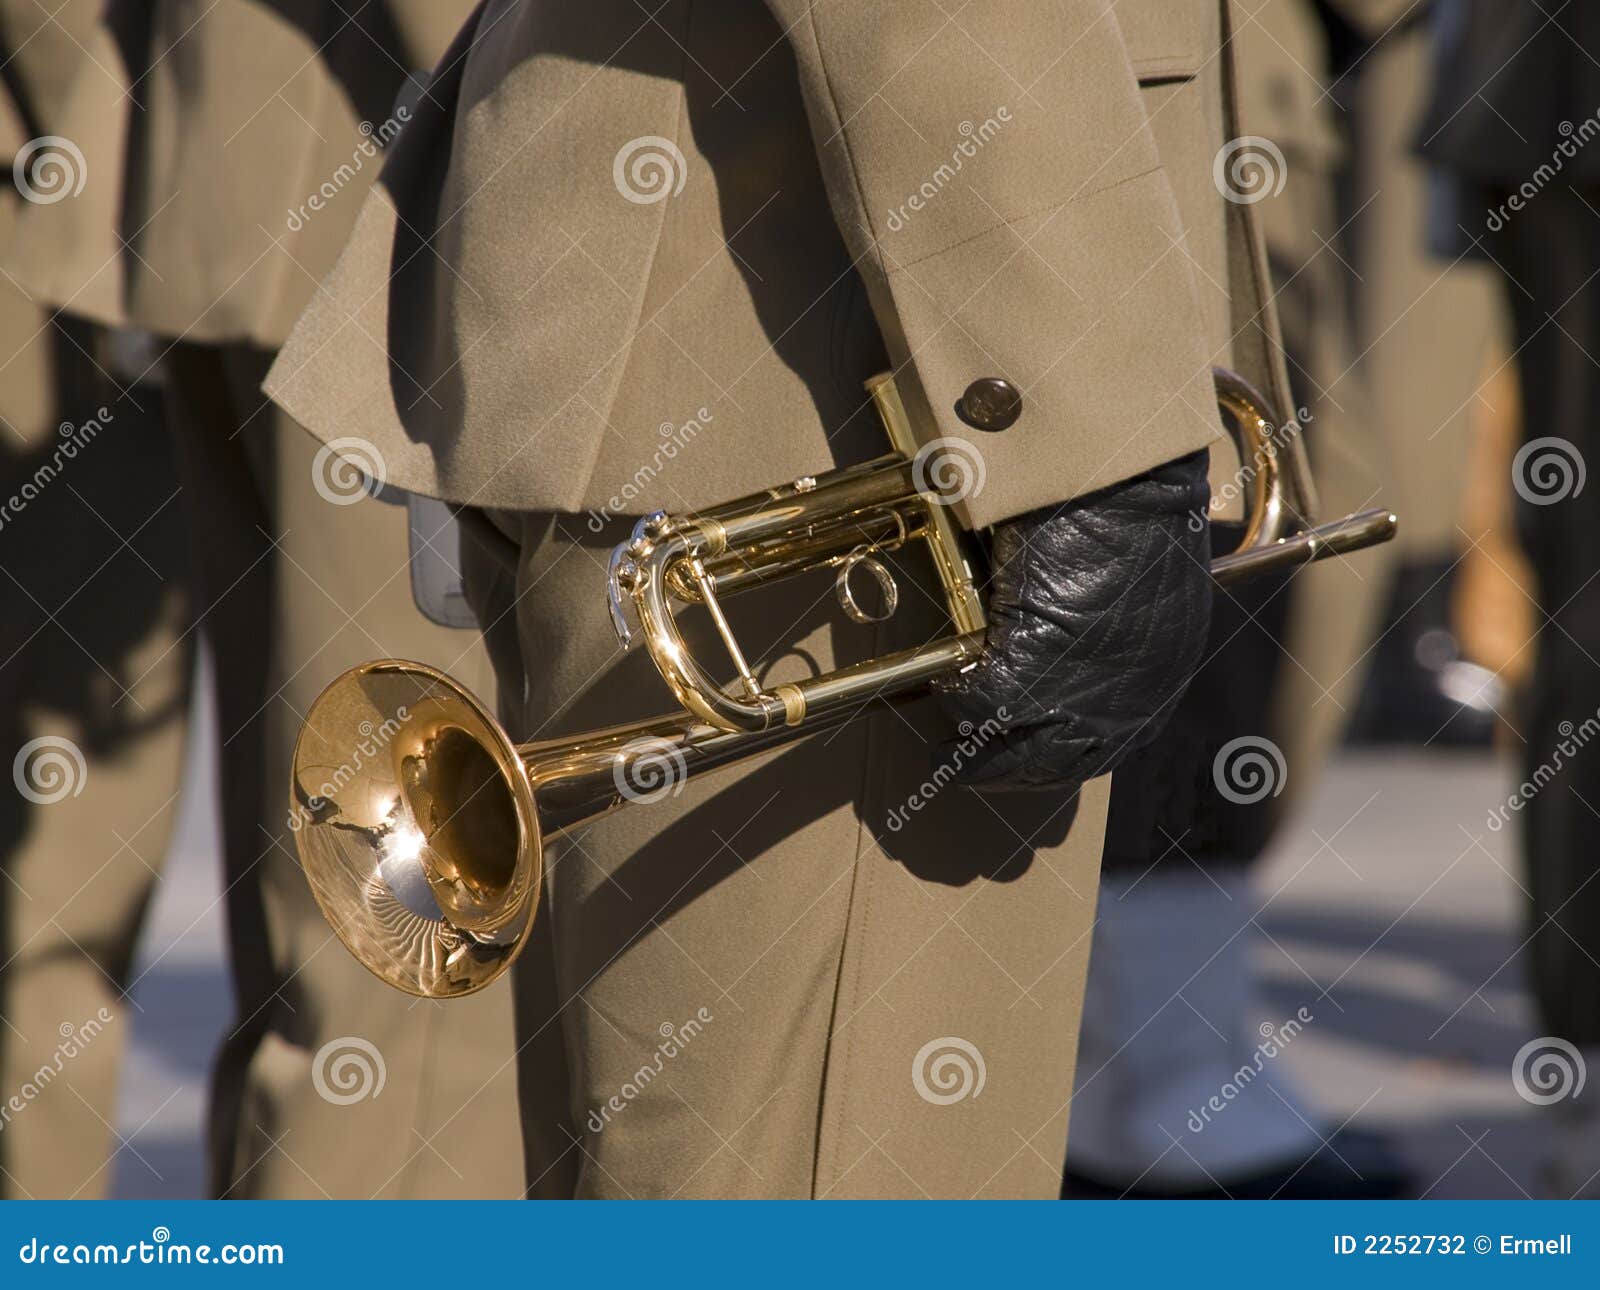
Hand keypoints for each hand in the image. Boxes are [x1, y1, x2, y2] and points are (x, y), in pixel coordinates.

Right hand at [933, 448, 1212, 790]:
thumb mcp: (1143, 590)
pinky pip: (976, 706)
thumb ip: (1114, 634)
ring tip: (943, 748)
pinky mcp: (1028, 675)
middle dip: (1005, 772)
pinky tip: (941, 689)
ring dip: (972, 749)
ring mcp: (1076, 700)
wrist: (1123, 483)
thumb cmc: (1136, 517)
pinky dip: (953, 701)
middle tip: (968, 772)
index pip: (1099, 751)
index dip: (1053, 760)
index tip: (1021, 755)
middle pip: (1051, 766)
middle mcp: (1122, 708)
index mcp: (1156, 685)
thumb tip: (1070, 650)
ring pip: (1012, 752)